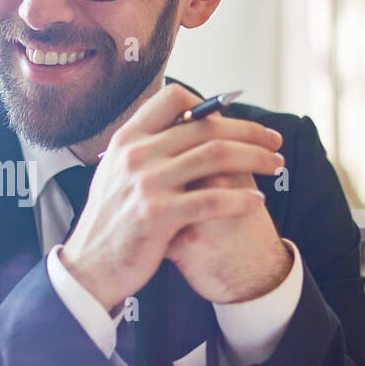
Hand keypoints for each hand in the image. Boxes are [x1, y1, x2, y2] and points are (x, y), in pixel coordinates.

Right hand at [59, 83, 283, 310]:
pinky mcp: (158, 215)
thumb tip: (184, 127)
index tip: (233, 119)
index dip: (209, 104)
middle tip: (274, 142)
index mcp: (127, 139)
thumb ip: (145, 149)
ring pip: (216, 156)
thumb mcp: (116, 174)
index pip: (172, 98)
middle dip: (250, 132)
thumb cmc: (110, 222)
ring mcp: (146, 184)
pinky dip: (240, 197)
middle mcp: (136, 155)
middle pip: (207, 126)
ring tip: (274, 166)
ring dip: (254, 159)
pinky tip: (256, 200)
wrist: (90, 267)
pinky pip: (212, 199)